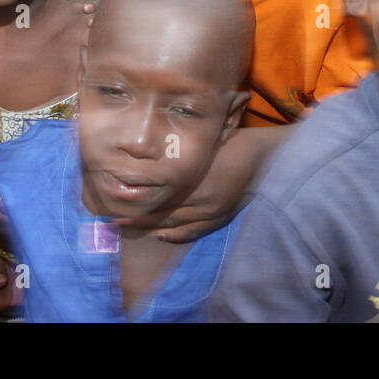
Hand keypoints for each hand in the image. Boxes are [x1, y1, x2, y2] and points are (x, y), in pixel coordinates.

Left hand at [114, 126, 283, 242]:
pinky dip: (175, 235)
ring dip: (151, 227)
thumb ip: (181, 154)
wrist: (265, 158)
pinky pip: (192, 232)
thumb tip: (153, 157)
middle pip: (160, 214)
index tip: (114, 203)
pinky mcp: (220, 217)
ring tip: (131, 228)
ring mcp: (209, 211)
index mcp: (191, 177)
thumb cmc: (233, 143)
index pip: (156, 196)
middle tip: (114, 220)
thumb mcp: (204, 143)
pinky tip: (161, 235)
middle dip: (136, 218)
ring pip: (173, 225)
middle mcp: (198, 198)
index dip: (134, 203)